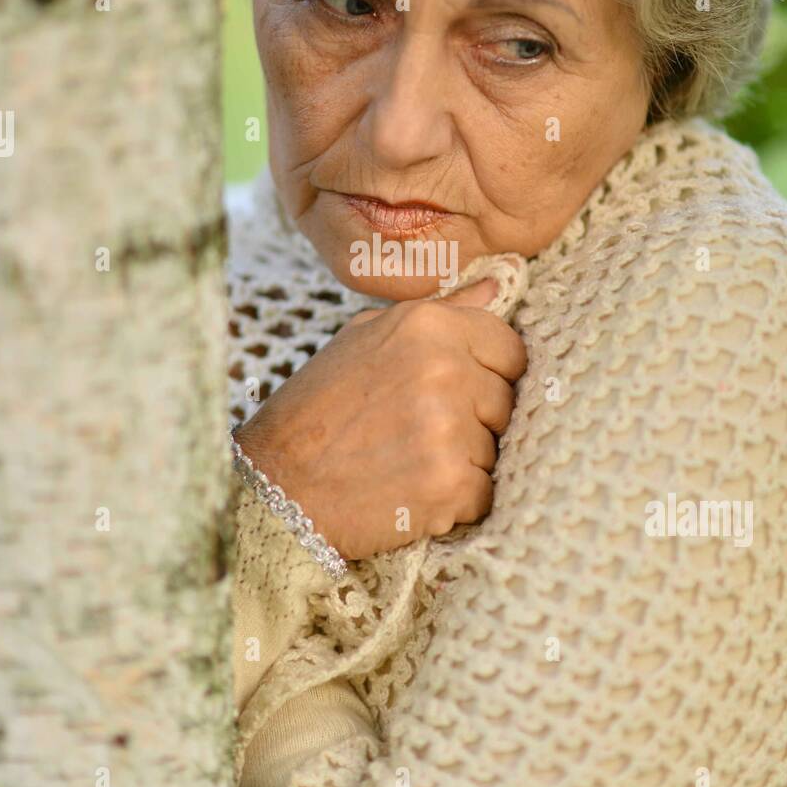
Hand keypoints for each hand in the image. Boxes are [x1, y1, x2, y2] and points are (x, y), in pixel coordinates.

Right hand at [233, 277, 527, 559]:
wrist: (277, 485)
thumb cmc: (318, 410)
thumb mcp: (366, 337)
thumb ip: (441, 310)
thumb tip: (498, 285)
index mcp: (427, 325)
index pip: (509, 347)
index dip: (487, 373)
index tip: (454, 392)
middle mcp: (444, 369)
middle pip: (505, 400)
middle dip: (473, 419)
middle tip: (416, 431)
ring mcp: (449, 428)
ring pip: (495, 448)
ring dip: (462, 461)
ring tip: (406, 459)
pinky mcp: (450, 483)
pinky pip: (483, 493)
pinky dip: (454, 501)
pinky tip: (409, 491)